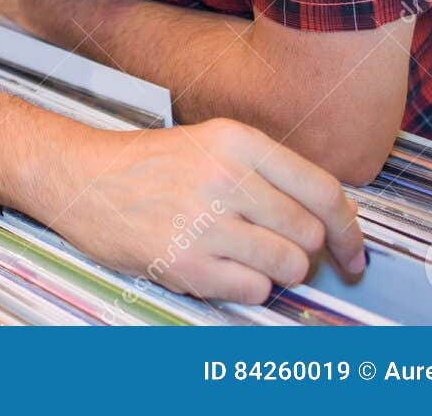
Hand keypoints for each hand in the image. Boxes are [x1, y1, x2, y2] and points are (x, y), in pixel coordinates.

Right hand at [50, 118, 365, 304]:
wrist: (77, 179)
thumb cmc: (144, 166)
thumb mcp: (209, 145)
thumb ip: (267, 173)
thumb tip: (329, 219)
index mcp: (237, 141)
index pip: (325, 191)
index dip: (350, 232)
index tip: (353, 254)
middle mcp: (226, 177)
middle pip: (309, 234)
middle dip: (302, 251)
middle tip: (275, 250)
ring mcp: (205, 221)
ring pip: (289, 266)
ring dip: (275, 272)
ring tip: (241, 257)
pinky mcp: (186, 262)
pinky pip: (254, 291)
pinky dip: (244, 288)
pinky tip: (215, 267)